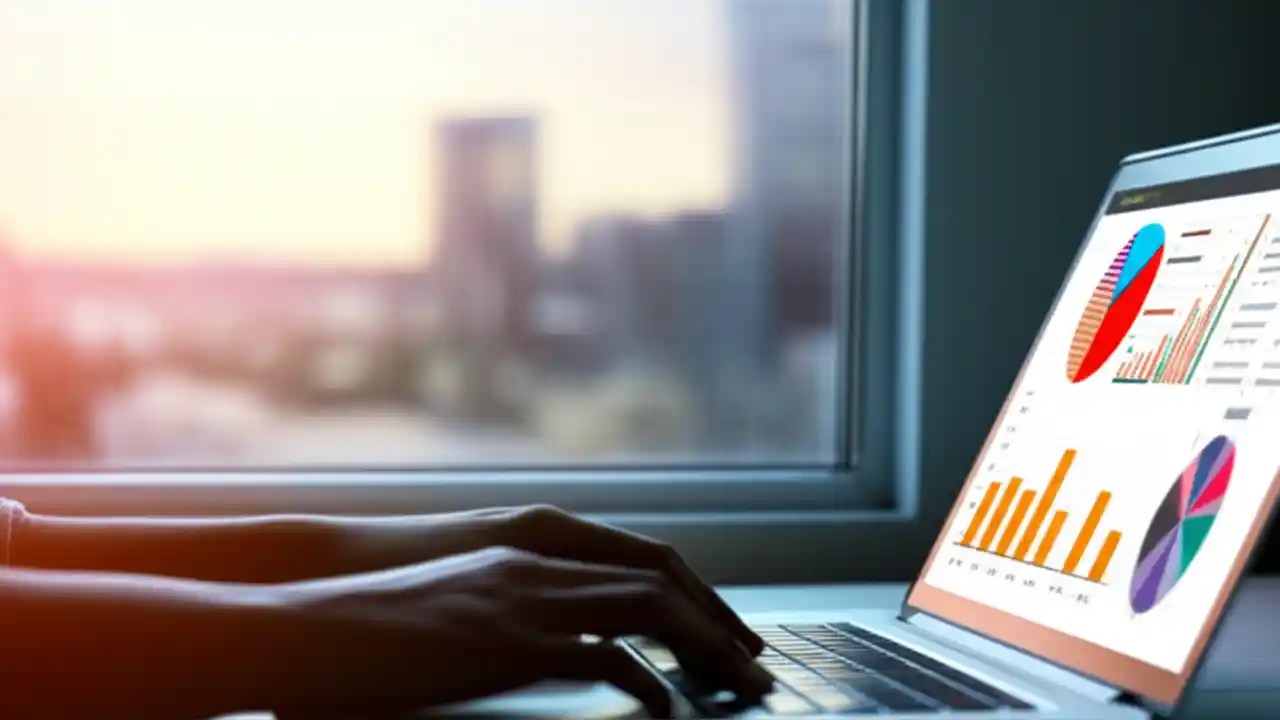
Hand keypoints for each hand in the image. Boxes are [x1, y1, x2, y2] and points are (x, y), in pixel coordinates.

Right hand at [338, 505, 763, 656]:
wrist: (312, 619)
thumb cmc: (376, 622)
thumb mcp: (459, 603)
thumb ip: (513, 610)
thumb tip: (557, 641)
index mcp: (529, 550)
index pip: (639, 559)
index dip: (695, 593)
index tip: (729, 632)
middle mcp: (536, 563)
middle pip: (658, 577)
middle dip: (718, 620)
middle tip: (755, 664)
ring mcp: (523, 597)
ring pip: (644, 607)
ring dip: (702, 644)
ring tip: (738, 684)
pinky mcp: (504, 640)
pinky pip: (599, 655)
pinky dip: (644, 681)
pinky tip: (664, 710)